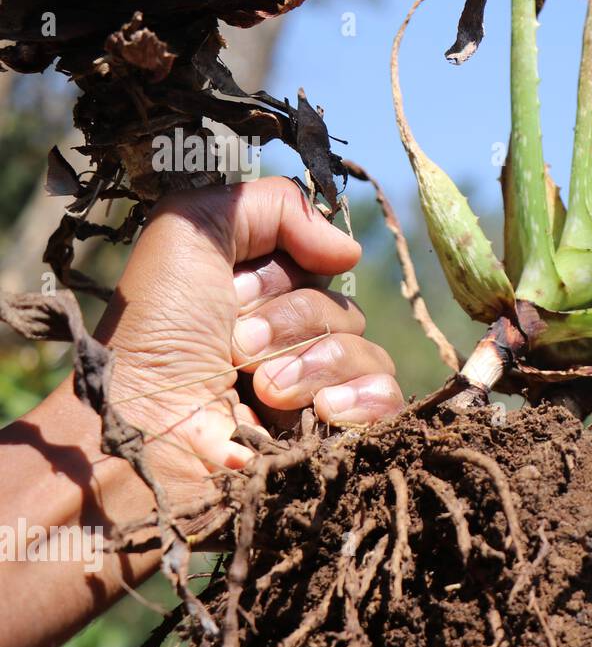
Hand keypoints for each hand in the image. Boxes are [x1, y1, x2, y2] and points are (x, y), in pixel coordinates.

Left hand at [96, 176, 403, 500]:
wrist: (147, 431)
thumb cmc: (154, 335)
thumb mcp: (192, 231)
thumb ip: (273, 204)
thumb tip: (349, 251)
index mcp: (261, 303)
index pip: (320, 268)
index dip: (280, 278)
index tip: (229, 297)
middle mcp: (290, 349)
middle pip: (347, 310)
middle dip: (293, 323)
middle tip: (236, 348)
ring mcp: (316, 397)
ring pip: (370, 354)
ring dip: (315, 365)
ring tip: (263, 389)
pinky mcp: (335, 441)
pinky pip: (389, 402)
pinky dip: (361, 401)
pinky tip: (323, 413)